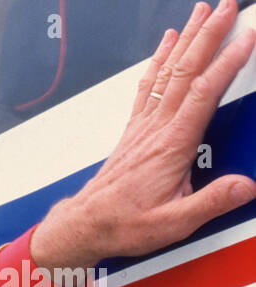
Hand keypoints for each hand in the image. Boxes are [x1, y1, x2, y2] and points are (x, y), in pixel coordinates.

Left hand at [32, 0, 255, 270]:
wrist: (85, 226)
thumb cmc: (125, 224)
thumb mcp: (173, 223)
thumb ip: (210, 202)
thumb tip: (245, 186)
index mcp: (171, 146)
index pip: (203, 93)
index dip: (227, 63)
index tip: (247, 37)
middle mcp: (156, 129)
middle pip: (185, 71)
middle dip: (208, 35)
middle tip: (226, 7)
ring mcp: (143, 126)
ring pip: (167, 71)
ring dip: (187, 38)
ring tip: (201, 10)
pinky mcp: (135, 129)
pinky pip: (149, 84)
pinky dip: (160, 58)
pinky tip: (167, 42)